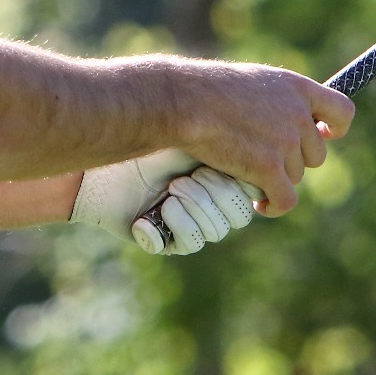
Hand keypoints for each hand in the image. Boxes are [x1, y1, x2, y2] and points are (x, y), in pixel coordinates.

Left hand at [72, 151, 256, 255]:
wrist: (103, 159)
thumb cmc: (147, 138)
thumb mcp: (198, 132)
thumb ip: (235, 142)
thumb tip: (272, 156)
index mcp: (223, 173)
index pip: (256, 190)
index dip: (239, 179)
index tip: (215, 159)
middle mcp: (210, 201)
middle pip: (239, 214)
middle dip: (214, 192)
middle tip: (187, 175)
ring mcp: (190, 222)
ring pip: (218, 230)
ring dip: (194, 205)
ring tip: (172, 187)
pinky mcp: (169, 239)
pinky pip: (193, 242)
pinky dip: (178, 222)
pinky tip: (159, 207)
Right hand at [172, 64, 351, 216]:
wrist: (186, 101)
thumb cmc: (208, 89)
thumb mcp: (254, 81)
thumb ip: (278, 99)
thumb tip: (288, 123)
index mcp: (297, 88)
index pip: (342, 112)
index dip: (335, 128)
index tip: (323, 135)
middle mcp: (298, 115)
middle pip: (315, 154)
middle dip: (293, 160)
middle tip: (264, 158)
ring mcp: (286, 142)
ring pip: (295, 176)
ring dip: (275, 179)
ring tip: (246, 170)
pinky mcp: (269, 168)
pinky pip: (286, 200)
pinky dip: (275, 206)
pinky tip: (261, 204)